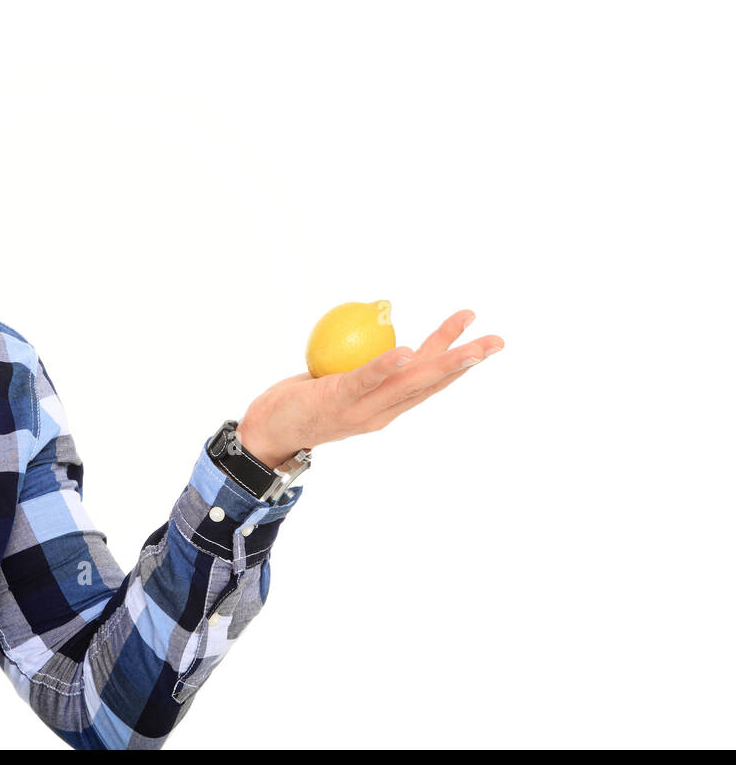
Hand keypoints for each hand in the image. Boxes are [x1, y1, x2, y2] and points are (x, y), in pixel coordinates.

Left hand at [235, 309, 503, 467]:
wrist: (268, 432)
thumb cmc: (302, 403)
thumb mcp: (339, 384)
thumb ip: (361, 367)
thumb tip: (375, 331)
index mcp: (385, 409)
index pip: (428, 384)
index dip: (459, 365)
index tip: (484, 343)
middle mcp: (381, 413)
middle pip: (430, 383)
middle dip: (467, 362)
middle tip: (497, 340)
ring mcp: (361, 410)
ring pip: (408, 382)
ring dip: (441, 360)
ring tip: (467, 341)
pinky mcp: (337, 400)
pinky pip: (366, 379)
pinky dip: (386, 365)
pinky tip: (406, 349)